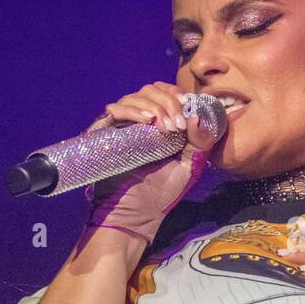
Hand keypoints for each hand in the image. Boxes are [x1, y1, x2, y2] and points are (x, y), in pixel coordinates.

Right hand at [83, 82, 222, 243]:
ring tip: (165, 127)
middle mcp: (140, 120)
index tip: (187, 108)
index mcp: (160, 123)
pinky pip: (115, 109)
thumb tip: (198, 116)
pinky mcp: (105, 131)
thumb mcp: (189, 165)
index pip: (166, 93)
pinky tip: (147, 121)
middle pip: (152, 90)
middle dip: (168, 102)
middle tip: (177, 125)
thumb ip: (200, 142)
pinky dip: (133, 111)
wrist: (137, 213)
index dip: (177, 95)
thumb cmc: (162, 192)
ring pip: (135, 96)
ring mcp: (122, 124)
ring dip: (154, 106)